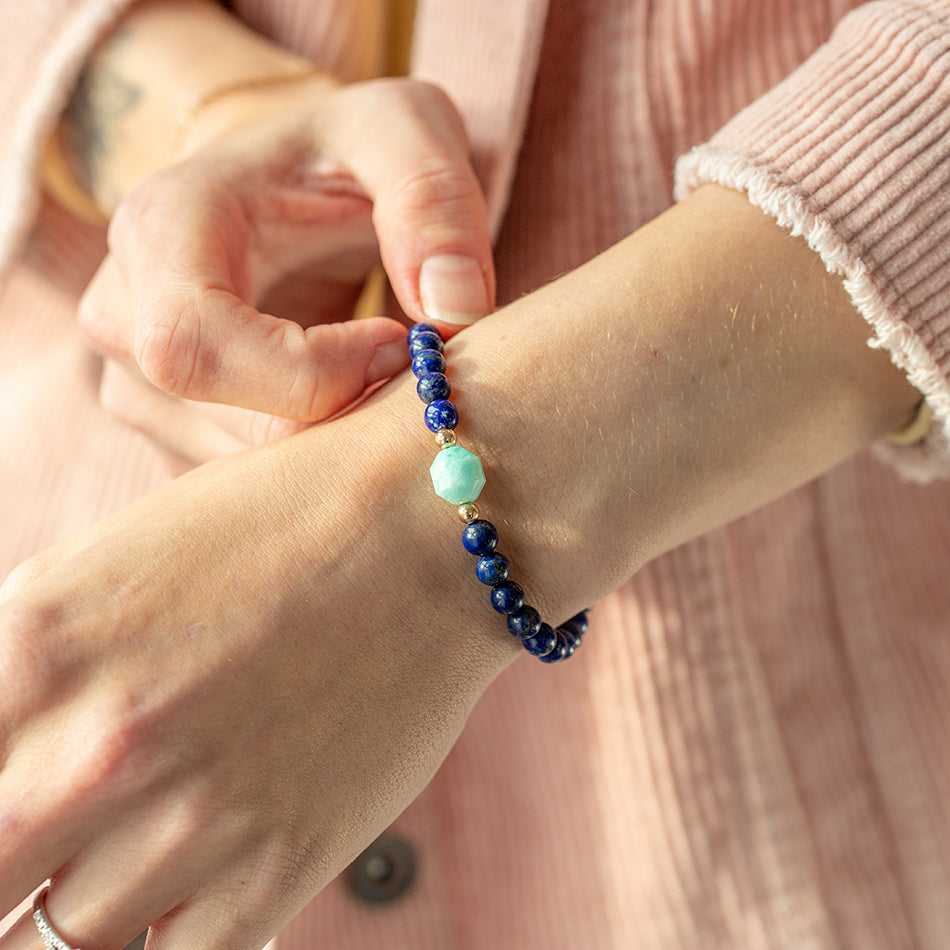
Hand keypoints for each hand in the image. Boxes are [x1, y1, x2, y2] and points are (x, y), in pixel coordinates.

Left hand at [0, 378, 518, 949]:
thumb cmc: (281, 521)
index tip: (8, 824)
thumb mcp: (118, 565)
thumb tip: (7, 756)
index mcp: (33, 641)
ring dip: (80, 902)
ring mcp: (190, 818)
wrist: (433, 530)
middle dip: (9, 873)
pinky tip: (181, 880)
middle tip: (49, 843)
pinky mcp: (278, 867)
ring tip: (136, 836)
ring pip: (61, 941)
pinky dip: (161, 933)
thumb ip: (23, 673)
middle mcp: (95, 744)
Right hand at [77, 75, 494, 458]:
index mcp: (161, 230)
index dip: (311, 375)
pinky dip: (317, 462)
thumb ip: (432, 197)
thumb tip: (454, 309)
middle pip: (228, 423)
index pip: (196, 345)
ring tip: (388, 384)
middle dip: (344, 421)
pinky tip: (355, 410)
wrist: (283, 186)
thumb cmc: (339, 153)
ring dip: (337, 445)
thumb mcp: (402, 129)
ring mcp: (139, 383)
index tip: (400, 349)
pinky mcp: (173, 426)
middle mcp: (126, 314)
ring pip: (244, 468)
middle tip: (415, 382)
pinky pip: (249, 481)